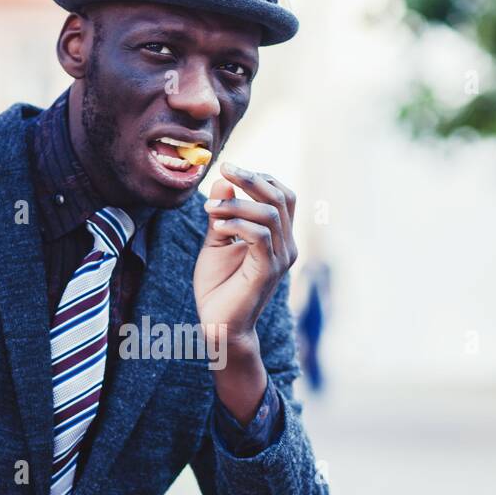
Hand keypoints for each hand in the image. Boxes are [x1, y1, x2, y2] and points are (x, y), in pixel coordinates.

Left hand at [194, 160, 297, 355]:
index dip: (259, 177)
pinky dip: (236, 225)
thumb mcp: (216, 241)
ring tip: (209, 209)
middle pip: (281, 198)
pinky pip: (259, 237)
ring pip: (270, 214)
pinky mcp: (268, 271)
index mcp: (279, 237)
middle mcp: (286, 246)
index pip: (282, 195)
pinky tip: (216, 227)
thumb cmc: (218, 286)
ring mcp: (280, 259)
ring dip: (237, 204)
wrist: (219, 325)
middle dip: (251, 179)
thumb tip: (223, 181)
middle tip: (224, 169)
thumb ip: (222, 213)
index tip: (228, 169)